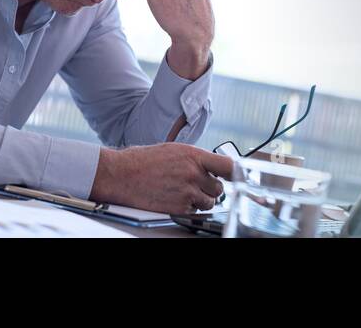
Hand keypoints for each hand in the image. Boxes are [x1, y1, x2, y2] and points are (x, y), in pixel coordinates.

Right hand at [89, 143, 232, 213]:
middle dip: (210, 189)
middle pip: (219, 188)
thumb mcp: (173, 150)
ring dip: (200, 200)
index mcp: (193, 155)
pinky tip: (174, 198)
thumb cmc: (142, 161)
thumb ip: (195, 159)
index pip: (227, 165)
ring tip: (183, 192)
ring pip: (209, 202)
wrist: (120, 174)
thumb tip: (212, 167)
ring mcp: (186, 191)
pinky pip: (194, 211)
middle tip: (196, 186)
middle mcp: (193, 173)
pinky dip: (187, 208)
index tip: (239, 177)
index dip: (236, 173)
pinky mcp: (178, 207)